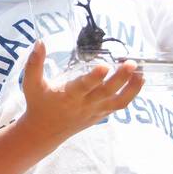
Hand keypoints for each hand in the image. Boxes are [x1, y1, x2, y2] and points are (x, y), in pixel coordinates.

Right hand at [19, 39, 143, 146]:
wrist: (44, 131)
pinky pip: (119, 105)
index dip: (94, 77)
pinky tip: (139, 79)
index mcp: (67, 95)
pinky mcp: (101, 114)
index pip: (83, 86)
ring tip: (141, 71)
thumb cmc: (38, 104)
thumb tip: (40, 41)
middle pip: (106, 92)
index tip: (104, 65)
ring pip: (118, 102)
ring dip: (132, 88)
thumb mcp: (31, 84)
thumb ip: (35, 63)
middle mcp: (84, 104)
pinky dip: (131, 93)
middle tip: (131, 63)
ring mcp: (95, 111)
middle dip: (121, 78)